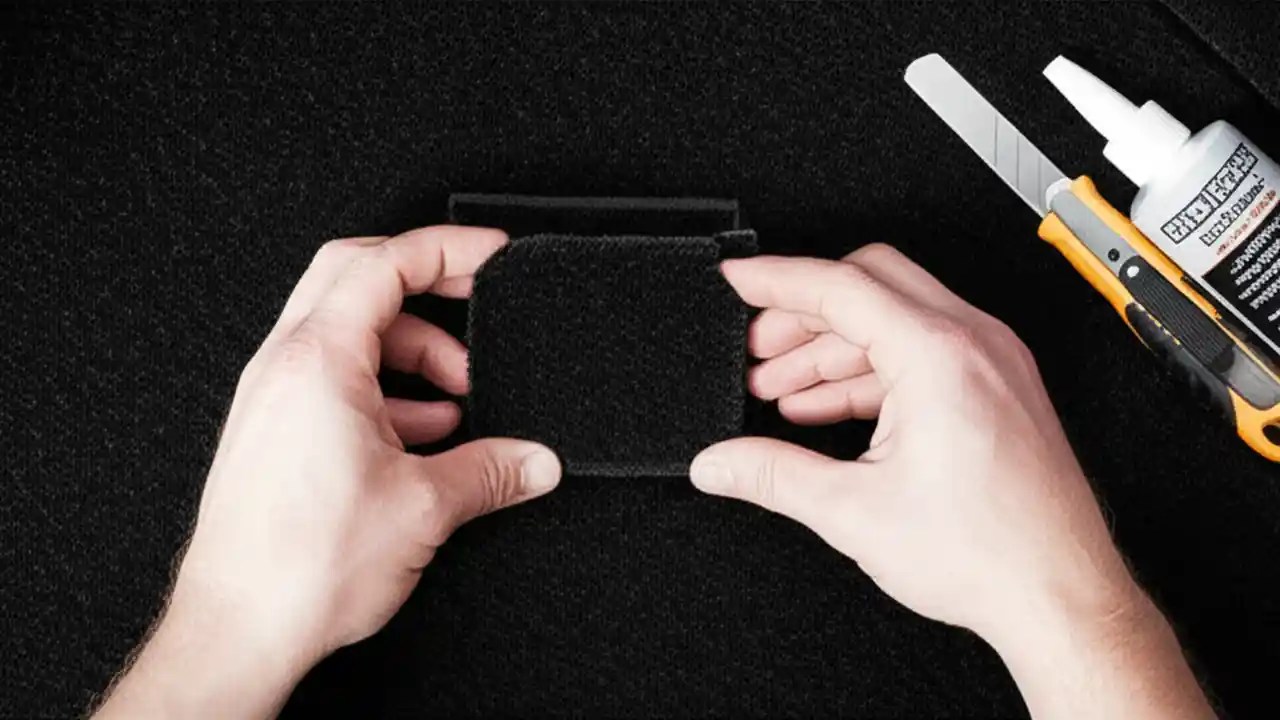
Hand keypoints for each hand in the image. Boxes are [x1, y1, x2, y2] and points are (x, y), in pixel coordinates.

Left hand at [96, 226, 560, 718]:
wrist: (237, 631)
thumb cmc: (299, 568)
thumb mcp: (425, 508)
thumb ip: (493, 470)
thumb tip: (537, 460)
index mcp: (318, 360)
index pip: (385, 262)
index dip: (448, 248)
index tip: (492, 254)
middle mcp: (285, 366)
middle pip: (356, 277)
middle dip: (427, 286)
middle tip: (477, 298)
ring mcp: (272, 396)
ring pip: (347, 332)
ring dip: (410, 351)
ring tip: (459, 397)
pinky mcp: (271, 430)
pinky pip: (332, 378)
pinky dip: (383, 388)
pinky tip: (422, 433)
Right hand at [691, 245, 1212, 718]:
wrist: (1061, 596)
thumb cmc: (991, 555)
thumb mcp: (854, 511)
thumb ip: (773, 475)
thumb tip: (720, 462)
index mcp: (938, 355)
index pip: (839, 287)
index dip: (775, 279)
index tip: (737, 278)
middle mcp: (974, 343)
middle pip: (869, 284)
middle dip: (802, 312)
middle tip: (757, 346)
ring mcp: (993, 362)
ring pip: (896, 318)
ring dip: (834, 346)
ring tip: (783, 387)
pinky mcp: (1000, 388)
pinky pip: (924, 351)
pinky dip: (871, 370)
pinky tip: (831, 407)